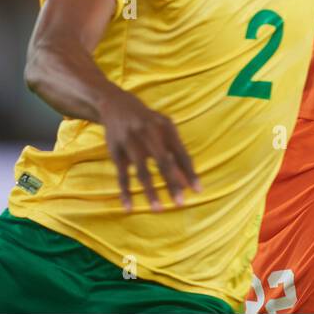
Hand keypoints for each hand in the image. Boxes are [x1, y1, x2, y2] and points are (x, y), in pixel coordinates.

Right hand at [97, 88, 200, 211]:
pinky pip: (121, 175)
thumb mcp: (164, 130)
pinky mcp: (115, 151)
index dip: (190, 172)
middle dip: (172, 183)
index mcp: (165, 128)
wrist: (116, 104)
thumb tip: (186, 183)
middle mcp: (148, 133)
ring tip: (158, 209)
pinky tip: (129, 207)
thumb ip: (176, 154)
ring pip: (142, 170)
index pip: (181, 153)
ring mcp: (130, 142)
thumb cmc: (148, 121)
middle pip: (163, 162)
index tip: (198, 190)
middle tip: (180, 203)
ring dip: (150, 191)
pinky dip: (125, 192)